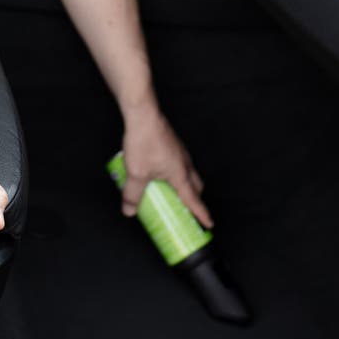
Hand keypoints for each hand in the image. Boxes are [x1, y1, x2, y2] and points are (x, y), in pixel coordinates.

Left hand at [121, 109, 213, 228]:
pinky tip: (157, 171)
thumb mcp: (135, 174)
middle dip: (194, 198)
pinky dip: (173, 171)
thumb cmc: (144, 142)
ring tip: (168, 191)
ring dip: (183, 184)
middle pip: (195, 185)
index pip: (193, 200)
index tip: (208, 223)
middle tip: (186, 209)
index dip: (201, 213)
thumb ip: (133, 195)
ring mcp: (179, 151)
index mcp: (180, 174)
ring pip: (188, 172)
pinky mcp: (172, 143)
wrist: (143, 115)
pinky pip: (178, 162)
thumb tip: (130, 210)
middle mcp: (184, 163)